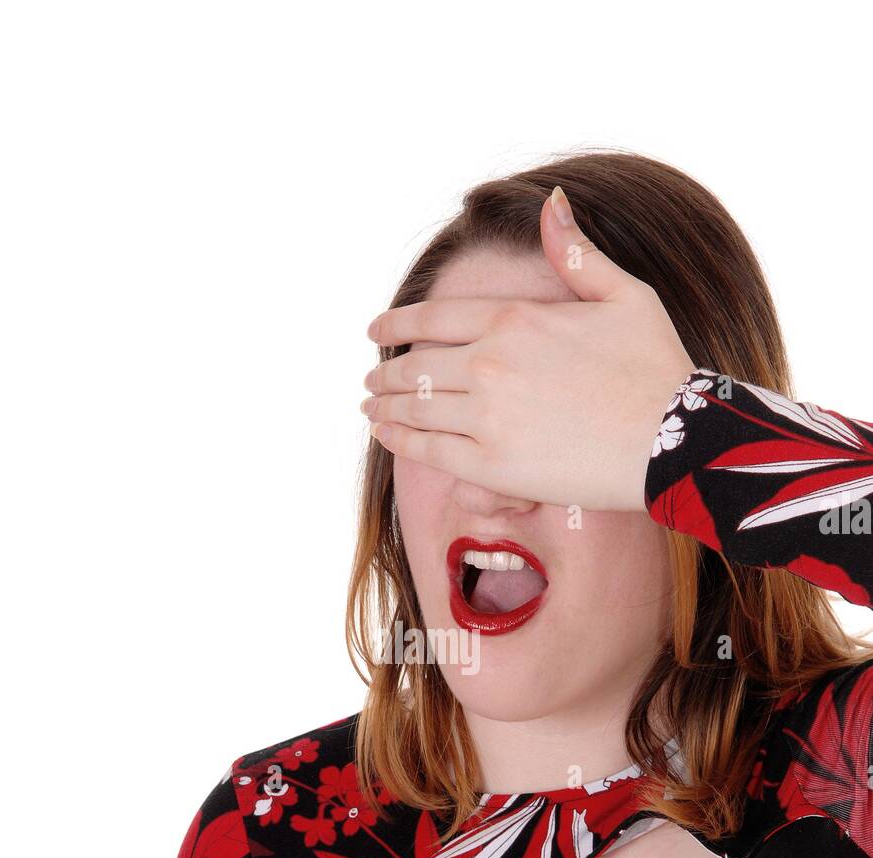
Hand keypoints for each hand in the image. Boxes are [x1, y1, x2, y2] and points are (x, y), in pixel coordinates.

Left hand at [361, 186, 694, 510]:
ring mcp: (487, 417)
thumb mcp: (624, 294)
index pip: (432, 319)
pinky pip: (428, 451)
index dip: (396, 325)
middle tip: (371, 381)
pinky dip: (399, 442)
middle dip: (386, 373)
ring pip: (414, 409)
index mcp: (514, 319)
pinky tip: (387, 437)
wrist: (676, 441)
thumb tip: (550, 201)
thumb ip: (575, 252)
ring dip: (385, 408)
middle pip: (415, 367)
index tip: (375, 331)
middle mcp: (490, 364)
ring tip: (371, 410)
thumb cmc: (656, 367)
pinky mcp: (492, 466)